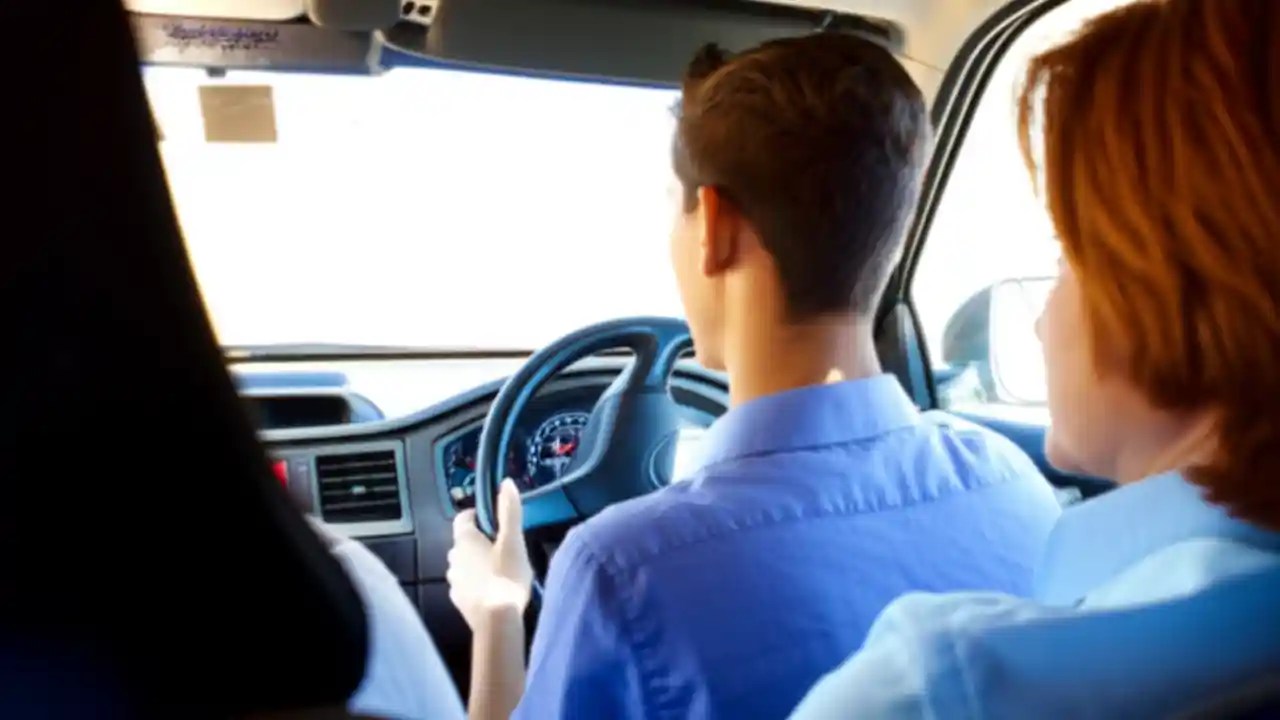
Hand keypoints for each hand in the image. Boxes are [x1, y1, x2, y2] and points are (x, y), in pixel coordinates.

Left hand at [447, 479, 533, 629]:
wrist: (497, 620)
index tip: (493, 520)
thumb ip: (509, 511)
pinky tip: (492, 589)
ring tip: (499, 569)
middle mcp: (453, 557)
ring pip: (464, 564)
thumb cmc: (506, 576)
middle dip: (479, 541)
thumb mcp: (513, 541)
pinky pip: (466, 584)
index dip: (477, 515)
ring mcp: (454, 581)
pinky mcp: (458, 600)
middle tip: (502, 546)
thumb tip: (506, 483)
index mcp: (464, 540)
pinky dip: (476, 583)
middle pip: (464, 542)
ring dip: (476, 563)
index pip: (463, 518)